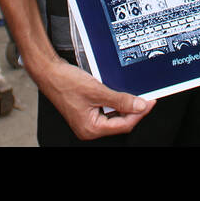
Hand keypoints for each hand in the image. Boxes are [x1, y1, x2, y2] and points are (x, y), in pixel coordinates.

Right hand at [28, 56, 153, 139]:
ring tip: (134, 94)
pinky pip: (106, 110)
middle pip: (119, 123)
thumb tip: (139, 106)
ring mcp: (87, 120)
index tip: (150, 102)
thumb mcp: (97, 90)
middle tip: (145, 97)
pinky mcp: (86, 111)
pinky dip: (115, 102)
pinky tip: (120, 93)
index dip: (139, 113)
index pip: (123, 125)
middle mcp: (89, 128)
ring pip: (113, 116)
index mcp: (91, 129)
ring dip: (124, 106)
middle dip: (133, 110)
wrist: (49, 71)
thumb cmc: (65, 82)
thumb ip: (120, 100)